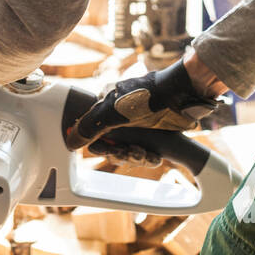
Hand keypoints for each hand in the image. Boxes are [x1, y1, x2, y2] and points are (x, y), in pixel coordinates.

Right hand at [64, 58, 221, 151]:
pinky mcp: (151, 134)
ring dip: (137, 157)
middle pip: (110, 147)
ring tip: (147, 153)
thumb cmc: (150, 97)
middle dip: (122, 154)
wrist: (184, 96)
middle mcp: (118, 116)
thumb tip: (69, 140)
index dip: (102, 147)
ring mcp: (135, 125)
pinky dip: (148, 157)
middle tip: (132, 151)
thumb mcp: (113, 112)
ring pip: (127, 153)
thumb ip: (89, 126)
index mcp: (105, 106)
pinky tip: (155, 156)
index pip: (92, 135)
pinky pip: (143, 153)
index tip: (112, 149)